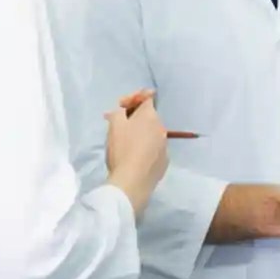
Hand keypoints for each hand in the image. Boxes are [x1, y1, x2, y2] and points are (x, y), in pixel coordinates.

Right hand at [105, 89, 168, 216]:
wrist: (132, 181)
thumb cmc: (122, 149)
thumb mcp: (114, 124)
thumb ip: (119, 112)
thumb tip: (122, 112)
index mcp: (150, 116)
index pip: (147, 97)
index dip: (133, 98)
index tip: (121, 106)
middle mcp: (162, 128)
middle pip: (148, 117)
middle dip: (134, 117)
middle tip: (118, 125)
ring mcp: (165, 146)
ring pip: (152, 134)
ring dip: (140, 134)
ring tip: (125, 143)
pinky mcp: (164, 163)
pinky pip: (154, 150)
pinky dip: (145, 150)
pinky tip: (134, 158)